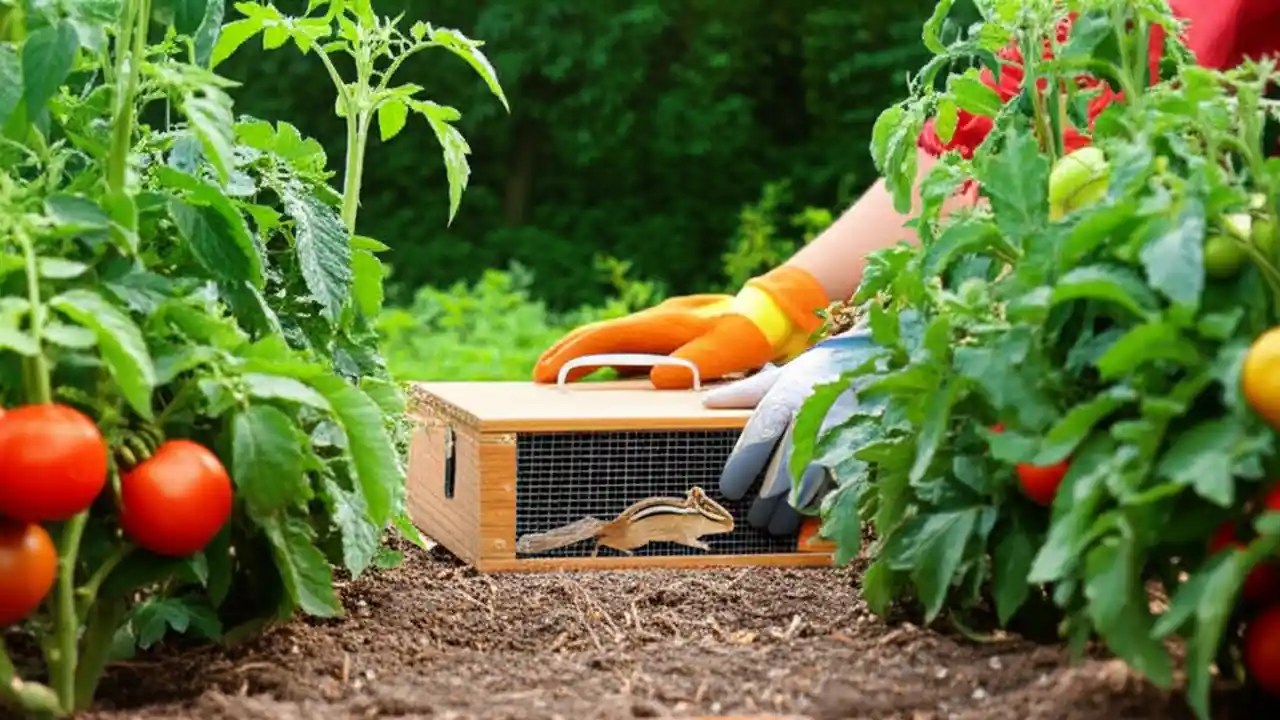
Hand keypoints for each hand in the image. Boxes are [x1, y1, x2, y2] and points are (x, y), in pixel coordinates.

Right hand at [531, 266, 829, 388]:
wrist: (774, 312)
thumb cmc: (752, 333)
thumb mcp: (729, 350)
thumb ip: (695, 365)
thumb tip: (656, 378)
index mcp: (661, 324)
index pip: (604, 337)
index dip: (571, 355)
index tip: (544, 373)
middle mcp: (655, 322)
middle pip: (599, 335)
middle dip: (565, 353)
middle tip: (537, 377)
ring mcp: (662, 327)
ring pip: (611, 339)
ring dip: (583, 357)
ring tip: (558, 378)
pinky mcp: (671, 335)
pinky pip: (629, 347)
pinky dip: (607, 359)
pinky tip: (602, 377)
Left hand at [703, 327, 876, 535]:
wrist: (880, 366)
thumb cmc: (823, 372)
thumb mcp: (784, 374)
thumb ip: (745, 393)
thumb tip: (707, 404)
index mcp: (788, 398)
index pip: (757, 438)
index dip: (741, 468)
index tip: (728, 489)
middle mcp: (812, 421)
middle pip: (782, 472)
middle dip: (764, 501)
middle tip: (752, 517)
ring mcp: (839, 441)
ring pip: (809, 487)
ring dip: (788, 513)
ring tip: (773, 524)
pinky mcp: (859, 456)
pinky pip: (835, 490)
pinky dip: (817, 507)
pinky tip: (805, 515)